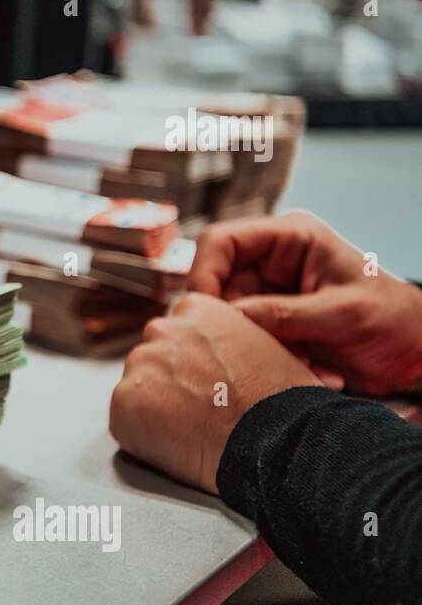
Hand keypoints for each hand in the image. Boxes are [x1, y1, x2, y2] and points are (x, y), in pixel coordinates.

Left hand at [109, 293, 320, 493]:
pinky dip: (142, 434)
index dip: (193, 360)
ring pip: (138, 386)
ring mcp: (139, 365)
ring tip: (192, 429)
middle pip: (154, 356)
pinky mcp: (123, 402)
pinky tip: (176, 444)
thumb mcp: (267, 347)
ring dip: (156, 406)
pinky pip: (125, 418)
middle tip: (199, 408)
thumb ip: (230, 340)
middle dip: (171, 380)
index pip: (178, 329)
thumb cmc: (283, 402)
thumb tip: (221, 356)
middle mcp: (162, 329)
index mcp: (198, 309)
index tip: (207, 379)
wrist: (275, 442)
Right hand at [189, 211, 421, 395]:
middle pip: (216, 283)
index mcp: (290, 238)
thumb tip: (222, 319)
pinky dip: (262, 357)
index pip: (220, 242)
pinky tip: (302, 366)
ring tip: (293, 360)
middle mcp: (272, 262)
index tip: (204, 314)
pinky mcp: (273, 324)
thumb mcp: (341, 315)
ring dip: (250, 344)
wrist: (419, 354)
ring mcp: (271, 294)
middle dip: (229, 319)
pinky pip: (245, 339)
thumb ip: (280, 314)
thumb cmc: (395, 321)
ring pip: (227, 316)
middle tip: (245, 348)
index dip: (204, 274)